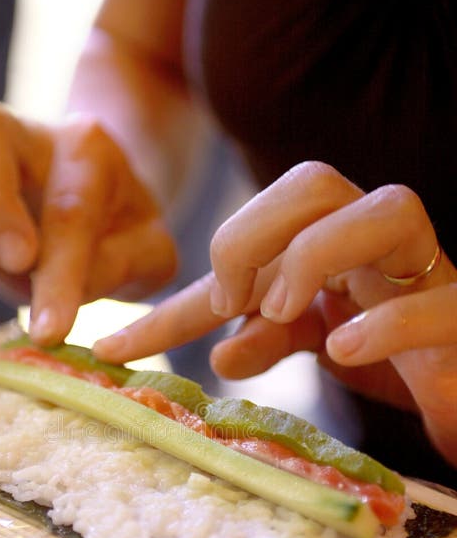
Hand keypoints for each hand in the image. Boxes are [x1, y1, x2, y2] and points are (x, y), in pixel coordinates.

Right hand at [0, 95, 176, 341]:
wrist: (97, 198)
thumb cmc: (123, 233)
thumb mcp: (150, 255)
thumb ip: (124, 270)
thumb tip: (59, 305)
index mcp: (91, 153)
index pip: (69, 208)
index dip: (58, 274)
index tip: (48, 330)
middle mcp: (30, 132)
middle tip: (11, 264)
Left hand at [95, 161, 456, 466]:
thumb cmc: (399, 355)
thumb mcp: (318, 343)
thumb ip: (269, 339)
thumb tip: (220, 352)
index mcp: (331, 243)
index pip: (247, 244)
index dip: (175, 300)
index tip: (113, 349)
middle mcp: (376, 243)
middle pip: (315, 182)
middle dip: (252, 232)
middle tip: (230, 301)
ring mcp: (424, 273)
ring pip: (388, 209)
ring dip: (316, 254)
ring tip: (280, 310)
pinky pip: (434, 301)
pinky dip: (385, 321)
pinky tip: (342, 350)